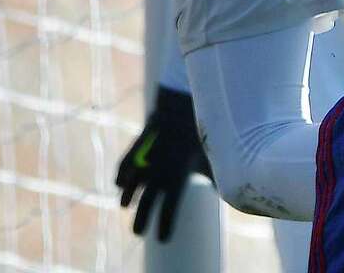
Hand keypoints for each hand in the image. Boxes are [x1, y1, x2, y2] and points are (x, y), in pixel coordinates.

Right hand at [116, 85, 212, 241]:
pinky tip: (121, 183)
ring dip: (128, 197)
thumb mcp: (209, 153)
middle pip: (146, 205)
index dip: (165, 226)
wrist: (182, 103)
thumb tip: (223, 191)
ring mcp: (145, 159)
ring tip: (126, 204)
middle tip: (138, 233)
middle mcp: (158, 171)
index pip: (169, 209)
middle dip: (141, 222)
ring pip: (130, 186)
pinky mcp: (136, 147)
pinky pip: (125, 165)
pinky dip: (122, 175)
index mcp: (177, 175)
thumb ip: (213, 175)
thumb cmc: (199, 130)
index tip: (163, 240)